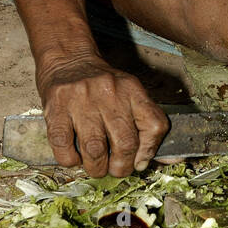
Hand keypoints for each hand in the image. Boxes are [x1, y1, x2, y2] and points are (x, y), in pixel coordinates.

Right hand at [36, 56, 168, 176]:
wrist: (68, 58)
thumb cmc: (101, 83)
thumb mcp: (129, 92)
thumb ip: (146, 122)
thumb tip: (171, 160)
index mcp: (132, 89)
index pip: (154, 125)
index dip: (149, 151)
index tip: (140, 162)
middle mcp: (110, 93)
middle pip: (125, 143)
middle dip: (121, 167)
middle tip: (116, 169)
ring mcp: (81, 100)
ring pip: (95, 149)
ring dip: (96, 168)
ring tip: (96, 167)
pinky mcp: (56, 107)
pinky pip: (63, 145)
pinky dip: (70, 160)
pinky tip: (74, 157)